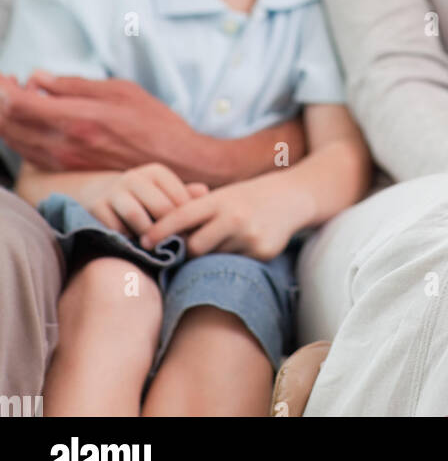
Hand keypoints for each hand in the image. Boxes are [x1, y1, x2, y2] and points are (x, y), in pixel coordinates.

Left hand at [0, 72, 208, 178]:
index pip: (20, 105)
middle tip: (6, 84)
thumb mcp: (120, 91)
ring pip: (16, 142)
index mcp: (79, 119)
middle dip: (1, 102)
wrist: (175, 163)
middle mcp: (66, 145)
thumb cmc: (154, 122)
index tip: (6, 76)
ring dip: (7, 120)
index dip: (5, 89)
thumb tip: (38, 78)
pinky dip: (20, 136)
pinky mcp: (69, 173)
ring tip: (14, 99)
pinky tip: (29, 122)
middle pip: (11, 125)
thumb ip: (75, 85)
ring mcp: (66, 163)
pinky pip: (30, 155)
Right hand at [80, 162, 207, 238]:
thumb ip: (186, 196)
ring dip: (146, 235)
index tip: (189, 237)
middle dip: (168, 230)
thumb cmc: (144, 200)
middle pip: (161, 207)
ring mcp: (114, 190)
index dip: (186, 220)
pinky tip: (132, 244)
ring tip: (154, 248)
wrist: (102, 195)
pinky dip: (125, 239)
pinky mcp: (97, 206)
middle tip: (174, 248)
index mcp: (156, 172)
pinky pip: (115, 227)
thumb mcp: (165, 194)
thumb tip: (206, 193)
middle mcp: (134, 177)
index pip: (179, 197)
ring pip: (137, 216)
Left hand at [140, 172, 299, 261]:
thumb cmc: (246, 197)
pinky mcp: (262, 252)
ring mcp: (249, 236)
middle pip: (195, 247)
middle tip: (188, 248)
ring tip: (221, 244)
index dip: (160, 230)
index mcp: (220, 200)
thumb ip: (195, 210)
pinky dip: (232, 259)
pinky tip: (242, 246)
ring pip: (214, 258)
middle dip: (190, 250)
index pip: (182, 216)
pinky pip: (235, 264)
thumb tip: (158, 230)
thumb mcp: (222, 196)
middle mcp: (234, 217)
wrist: (290, 197)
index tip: (143, 242)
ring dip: (212, 255)